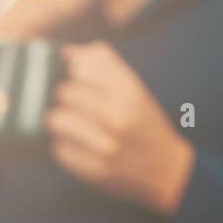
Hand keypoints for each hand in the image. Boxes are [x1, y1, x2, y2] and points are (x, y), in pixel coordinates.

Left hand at [45, 41, 194, 214]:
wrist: (166, 170)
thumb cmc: (144, 125)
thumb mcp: (135, 90)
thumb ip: (105, 65)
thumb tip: (67, 52)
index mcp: (129, 93)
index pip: (81, 68)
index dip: (71, 71)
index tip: (73, 78)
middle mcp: (118, 118)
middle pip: (65, 93)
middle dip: (61, 97)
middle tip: (67, 104)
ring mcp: (106, 146)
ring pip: (57, 121)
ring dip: (56, 121)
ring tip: (64, 123)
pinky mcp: (94, 170)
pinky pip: (59, 149)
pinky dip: (61, 146)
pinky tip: (72, 145)